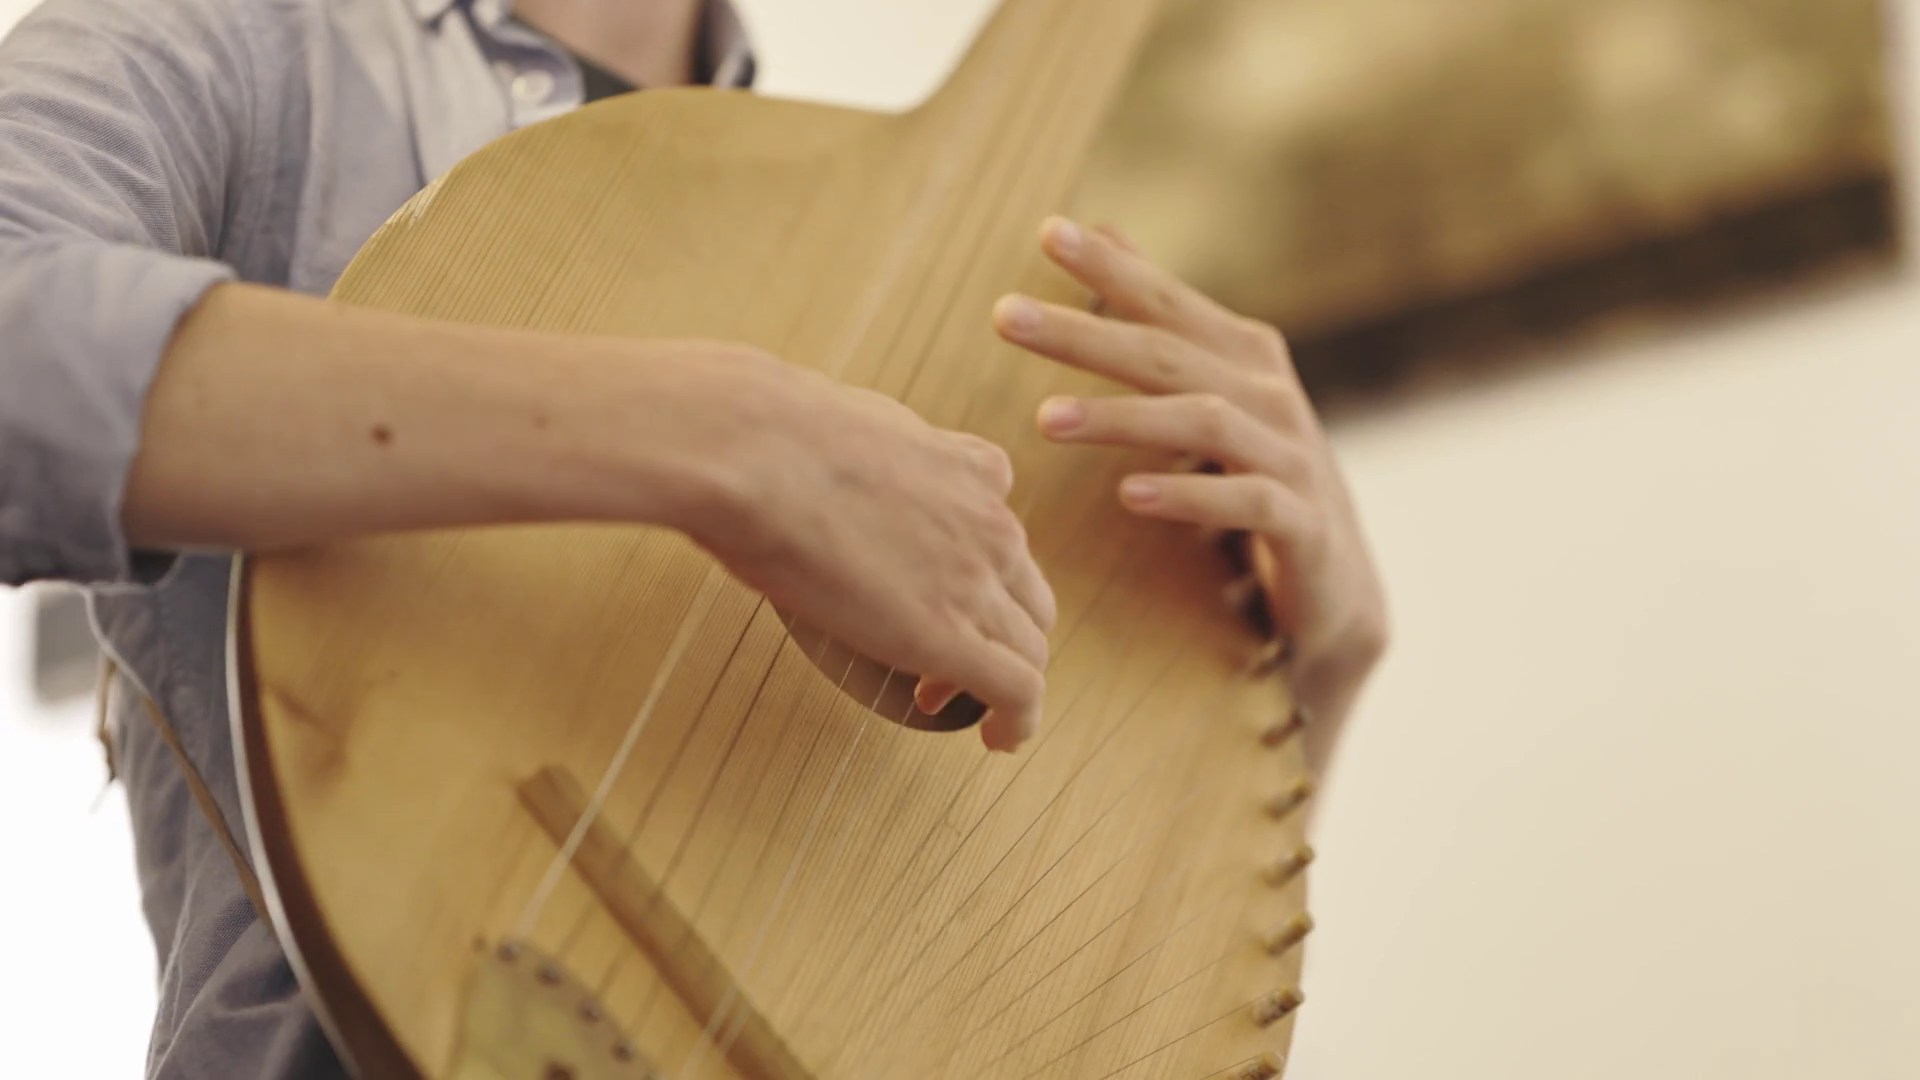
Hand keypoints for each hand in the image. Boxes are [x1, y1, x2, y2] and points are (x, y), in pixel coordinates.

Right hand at [688, 350, 1055, 752]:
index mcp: (972, 469)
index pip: (1005, 537)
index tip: (940, 598)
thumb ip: (883, 452)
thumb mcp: (857, 423)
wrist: (756, 453)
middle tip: (943, 661)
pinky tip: (997, 738)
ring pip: (1029, 649)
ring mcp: (977, 580)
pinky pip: (1020, 691)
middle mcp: (991, 523)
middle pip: (1027, 598)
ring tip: (947, 701)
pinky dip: (1018, 722)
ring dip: (999, 681)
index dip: (980, 580)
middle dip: (995, 633)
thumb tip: (846, 460)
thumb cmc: (776, 437)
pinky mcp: (953, 636)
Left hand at [992, 218, 1386, 761]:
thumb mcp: (1208, 392)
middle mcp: (1270, 394)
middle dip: (1084, 332)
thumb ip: (1161, 317)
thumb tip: (1105, 230)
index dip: (1110, 266)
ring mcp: (1292, 456)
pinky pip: (1246, 500)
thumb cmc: (1257, 479)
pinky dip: (1188, 494)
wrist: (1337, 589)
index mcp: (1242, 356)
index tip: (1048, 231)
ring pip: (1203, 420)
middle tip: (1005, 317)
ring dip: (1122, 417)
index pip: (1165, 300)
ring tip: (1046, 419)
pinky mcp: (1303, 521)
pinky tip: (1129, 494)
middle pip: (1167, 352)